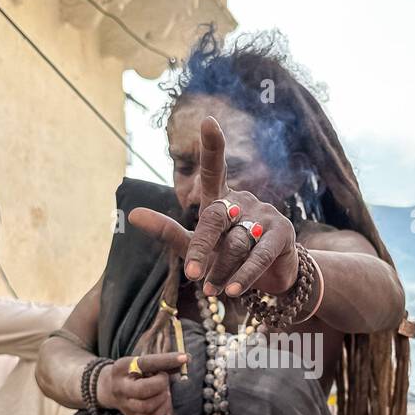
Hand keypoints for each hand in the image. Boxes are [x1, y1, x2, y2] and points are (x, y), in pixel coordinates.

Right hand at [98, 351, 186, 414]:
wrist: (111, 388)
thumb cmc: (133, 373)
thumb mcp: (141, 362)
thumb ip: (162, 362)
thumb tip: (186, 359)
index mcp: (122, 367)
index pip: (145, 363)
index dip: (166, 361)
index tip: (183, 358)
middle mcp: (120, 387)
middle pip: (143, 390)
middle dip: (160, 384)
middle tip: (164, 379)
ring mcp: (124, 405)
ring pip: (147, 406)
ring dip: (162, 397)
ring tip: (163, 390)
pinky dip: (163, 408)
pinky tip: (163, 400)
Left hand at [128, 117, 298, 296]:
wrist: (272, 280)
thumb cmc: (227, 258)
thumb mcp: (194, 247)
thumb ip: (167, 231)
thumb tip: (132, 213)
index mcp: (221, 200)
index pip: (215, 170)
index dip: (213, 146)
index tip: (209, 121)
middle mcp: (243, 202)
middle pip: (215, 219)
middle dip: (203, 248)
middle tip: (193, 275)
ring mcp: (265, 215)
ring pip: (235, 243)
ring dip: (222, 270)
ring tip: (212, 291)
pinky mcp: (282, 234)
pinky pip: (257, 256)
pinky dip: (242, 277)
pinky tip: (231, 292)